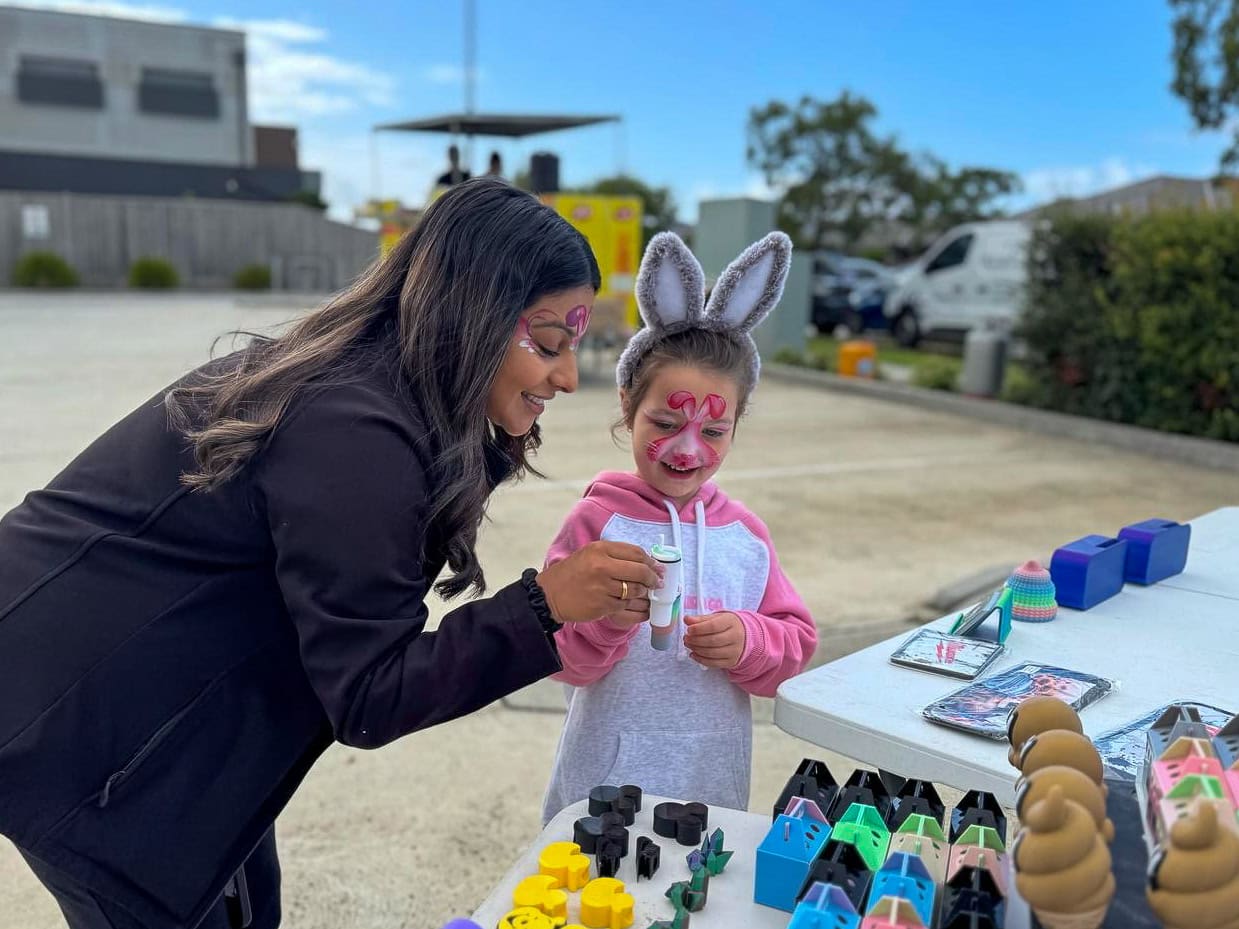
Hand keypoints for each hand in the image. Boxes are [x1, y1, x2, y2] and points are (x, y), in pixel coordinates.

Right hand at [537, 541, 662, 623]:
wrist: (549, 595)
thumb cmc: (571, 574)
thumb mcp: (589, 555)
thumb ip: (615, 556)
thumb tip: (646, 562)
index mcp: (600, 549)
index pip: (635, 552)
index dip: (650, 561)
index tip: (657, 567)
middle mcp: (602, 566)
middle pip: (640, 571)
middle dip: (652, 578)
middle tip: (657, 583)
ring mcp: (603, 587)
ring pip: (635, 590)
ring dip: (643, 592)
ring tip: (643, 593)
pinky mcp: (603, 605)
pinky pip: (625, 604)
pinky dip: (630, 604)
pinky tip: (629, 602)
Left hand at [683, 612, 745, 668]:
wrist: (744, 636)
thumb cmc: (726, 625)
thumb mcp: (716, 618)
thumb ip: (700, 619)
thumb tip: (687, 619)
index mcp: (731, 622)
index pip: (713, 626)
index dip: (698, 629)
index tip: (689, 629)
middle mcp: (735, 637)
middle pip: (712, 641)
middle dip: (695, 640)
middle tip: (686, 638)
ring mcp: (734, 651)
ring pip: (712, 653)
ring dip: (696, 650)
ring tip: (688, 645)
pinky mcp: (731, 661)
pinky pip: (714, 663)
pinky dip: (701, 660)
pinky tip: (693, 654)